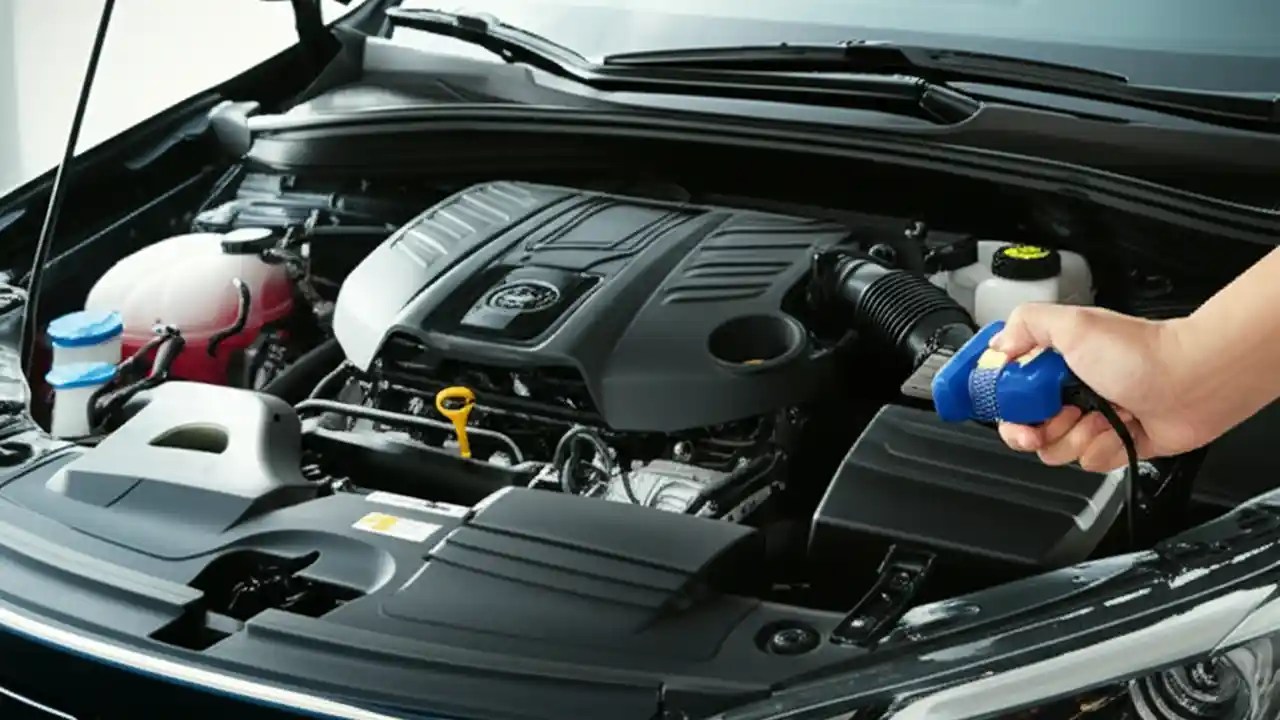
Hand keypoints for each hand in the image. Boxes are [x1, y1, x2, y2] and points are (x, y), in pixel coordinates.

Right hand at [992, 305, 1210, 471]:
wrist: (1192, 382)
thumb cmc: (1142, 354)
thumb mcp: (1073, 324)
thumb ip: (1026, 324)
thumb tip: (999, 346)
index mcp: (1054, 363)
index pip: (1009, 390)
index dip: (1003, 404)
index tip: (1009, 407)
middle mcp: (1069, 391)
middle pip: (1025, 427)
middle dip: (1036, 429)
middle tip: (1055, 416)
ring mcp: (1091, 419)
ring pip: (1056, 450)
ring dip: (1076, 437)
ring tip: (1100, 416)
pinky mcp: (1114, 444)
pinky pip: (1089, 461)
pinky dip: (1104, 447)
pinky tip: (1121, 428)